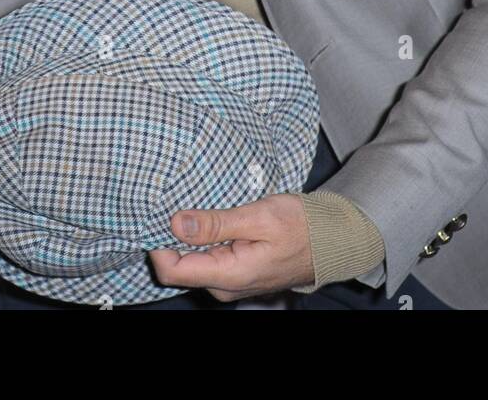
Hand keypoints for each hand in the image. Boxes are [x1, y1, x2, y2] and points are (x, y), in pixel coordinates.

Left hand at [147, 194, 314, 300]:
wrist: (330, 240)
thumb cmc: (299, 226)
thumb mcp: (258, 216)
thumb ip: (216, 224)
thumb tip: (176, 223)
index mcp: (228, 275)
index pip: (172, 269)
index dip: (158, 242)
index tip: (162, 212)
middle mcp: (224, 286)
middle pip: (179, 265)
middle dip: (174, 236)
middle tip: (182, 202)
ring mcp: (230, 282)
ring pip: (193, 261)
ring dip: (191, 236)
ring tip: (202, 206)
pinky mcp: (235, 273)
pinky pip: (208, 259)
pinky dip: (204, 239)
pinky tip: (214, 218)